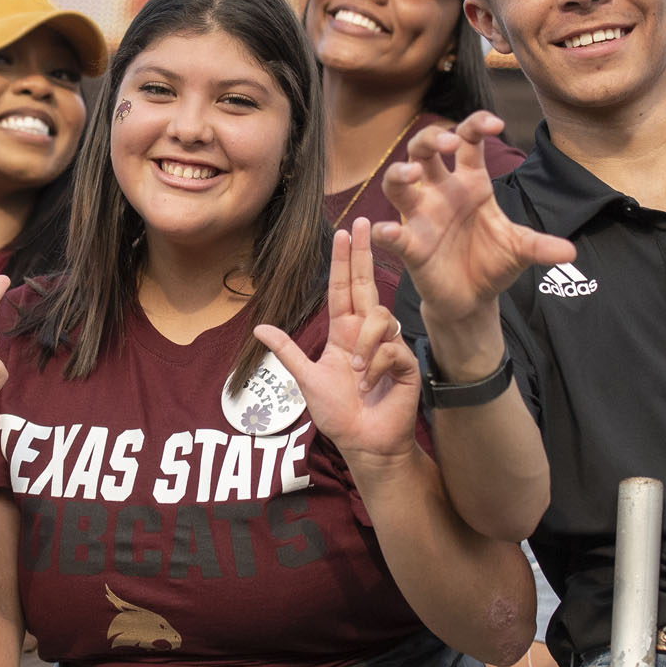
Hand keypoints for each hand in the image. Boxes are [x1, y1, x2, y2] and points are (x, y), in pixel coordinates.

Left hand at [255, 220, 420, 460]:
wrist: (364, 443)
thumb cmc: (339, 413)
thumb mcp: (306, 379)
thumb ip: (287, 351)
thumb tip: (259, 327)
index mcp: (344, 333)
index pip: (344, 290)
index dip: (344, 262)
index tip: (343, 232)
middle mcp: (368, 334)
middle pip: (368, 285)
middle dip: (364, 253)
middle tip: (363, 223)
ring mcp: (389, 347)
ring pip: (379, 318)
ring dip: (364, 344)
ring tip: (357, 372)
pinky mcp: (406, 364)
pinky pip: (391, 349)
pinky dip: (375, 366)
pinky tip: (371, 385)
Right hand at [373, 111, 573, 330]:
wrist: (472, 300)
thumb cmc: (492, 263)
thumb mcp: (520, 250)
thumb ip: (541, 246)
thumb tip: (570, 252)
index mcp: (470, 183)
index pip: (468, 140)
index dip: (476, 125)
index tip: (495, 124)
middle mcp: (440, 192)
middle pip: (424, 150)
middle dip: (432, 139)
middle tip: (450, 143)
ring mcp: (421, 217)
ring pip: (398, 183)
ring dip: (399, 173)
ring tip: (411, 173)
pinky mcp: (411, 246)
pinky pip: (393, 234)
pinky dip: (387, 232)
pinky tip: (389, 230)